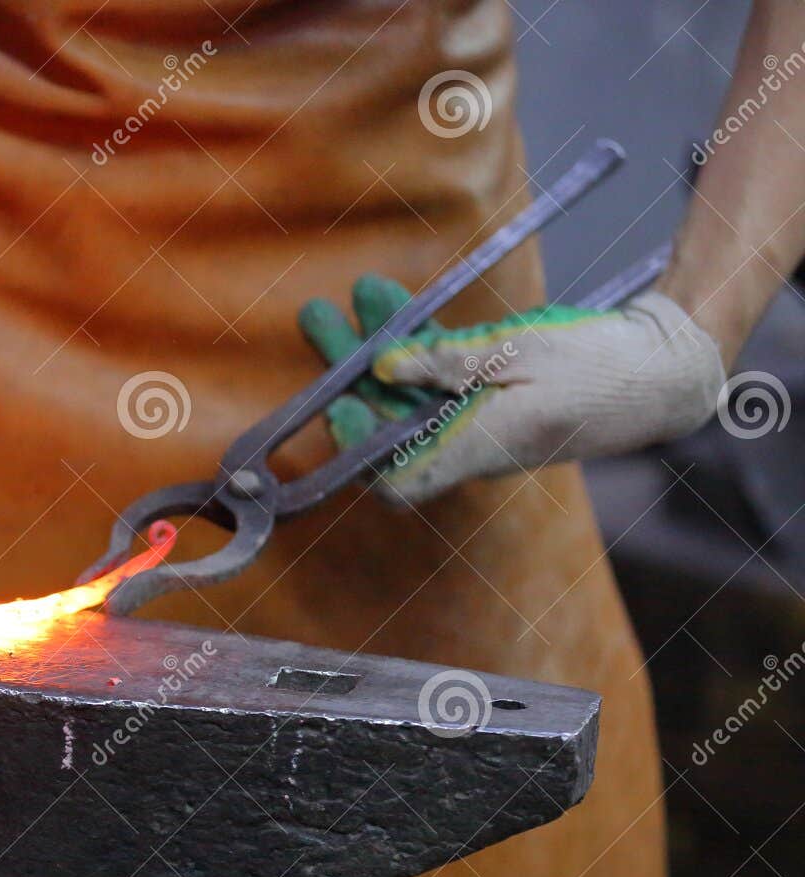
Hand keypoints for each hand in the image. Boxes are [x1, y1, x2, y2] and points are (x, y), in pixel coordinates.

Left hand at [302, 275, 725, 504]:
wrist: (662, 372)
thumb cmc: (598, 365)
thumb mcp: (518, 352)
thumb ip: (446, 362)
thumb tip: (381, 367)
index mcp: (477, 449)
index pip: (396, 482)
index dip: (356, 450)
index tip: (338, 400)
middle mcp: (469, 447)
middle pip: (387, 424)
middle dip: (347, 372)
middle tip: (315, 318)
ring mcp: (477, 426)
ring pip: (408, 396)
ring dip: (375, 349)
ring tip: (352, 294)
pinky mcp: (488, 403)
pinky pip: (438, 382)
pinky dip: (416, 347)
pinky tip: (392, 304)